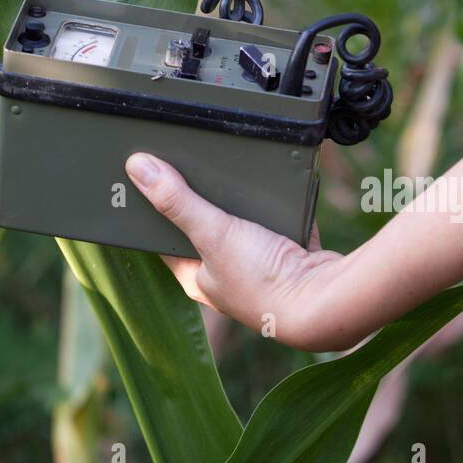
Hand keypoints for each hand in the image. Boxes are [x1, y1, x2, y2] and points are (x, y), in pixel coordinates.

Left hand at [125, 152, 358, 350]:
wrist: (326, 299)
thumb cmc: (264, 282)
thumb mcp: (212, 233)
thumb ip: (176, 201)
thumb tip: (136, 168)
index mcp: (199, 277)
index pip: (165, 240)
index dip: (155, 210)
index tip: (146, 179)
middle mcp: (228, 274)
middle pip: (207, 227)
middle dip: (204, 198)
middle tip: (190, 162)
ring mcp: (262, 264)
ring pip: (246, 222)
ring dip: (243, 200)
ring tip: (232, 166)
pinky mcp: (293, 253)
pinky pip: (282, 219)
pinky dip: (280, 202)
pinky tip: (276, 180)